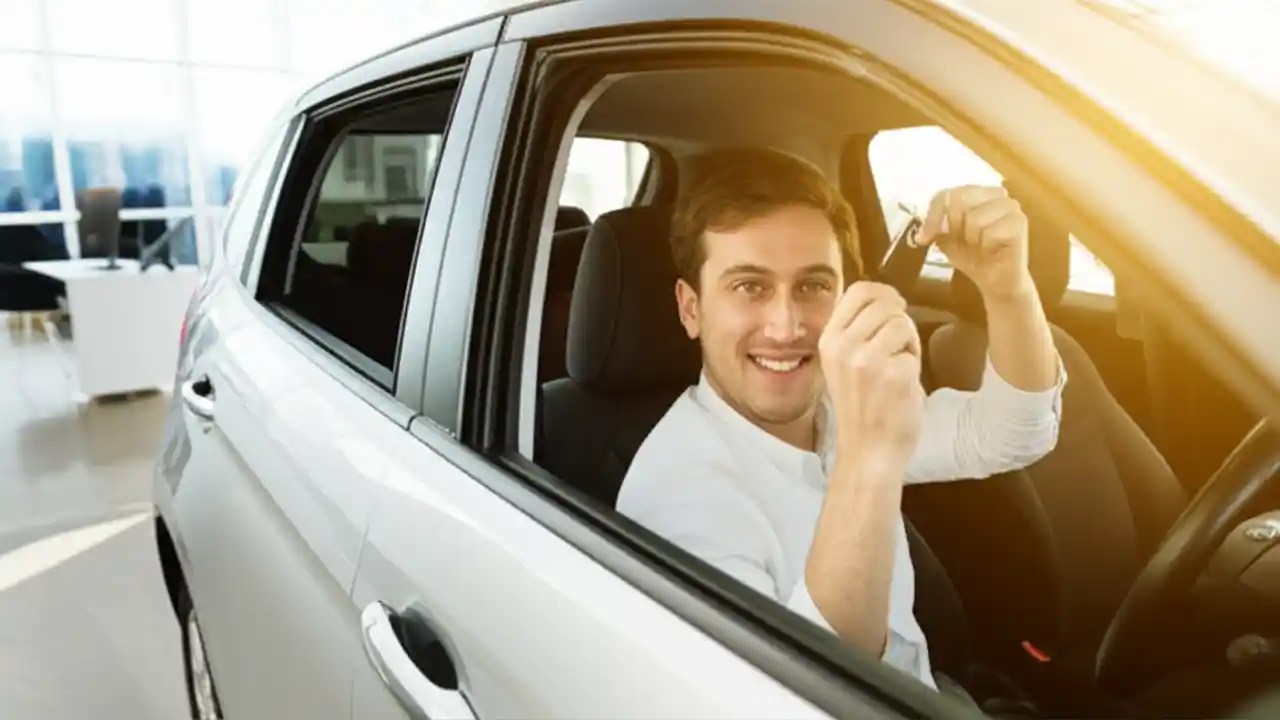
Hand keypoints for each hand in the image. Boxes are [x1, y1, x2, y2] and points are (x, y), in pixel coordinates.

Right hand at [818, 282, 924, 472]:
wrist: (868, 451)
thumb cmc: (863, 407)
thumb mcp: (843, 363)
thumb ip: (856, 331)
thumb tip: (885, 298)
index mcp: (829, 340)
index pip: (858, 291)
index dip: (883, 292)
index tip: (895, 305)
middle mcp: (843, 346)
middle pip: (885, 303)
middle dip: (899, 320)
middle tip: (898, 346)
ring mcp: (867, 360)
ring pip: (902, 322)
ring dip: (908, 341)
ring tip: (899, 365)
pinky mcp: (894, 373)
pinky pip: (914, 349)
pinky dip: (914, 362)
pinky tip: (904, 383)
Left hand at [919, 185, 1033, 300]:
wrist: (995, 281)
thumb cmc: (972, 256)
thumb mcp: (945, 238)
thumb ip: (935, 226)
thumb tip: (924, 229)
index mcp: (975, 192)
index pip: (946, 193)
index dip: (933, 216)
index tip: (924, 239)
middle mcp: (995, 193)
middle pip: (960, 198)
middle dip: (953, 225)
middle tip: (961, 241)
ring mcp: (1010, 206)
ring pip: (974, 218)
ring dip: (972, 238)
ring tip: (980, 245)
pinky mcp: (1019, 222)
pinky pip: (990, 232)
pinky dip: (986, 245)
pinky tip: (993, 249)